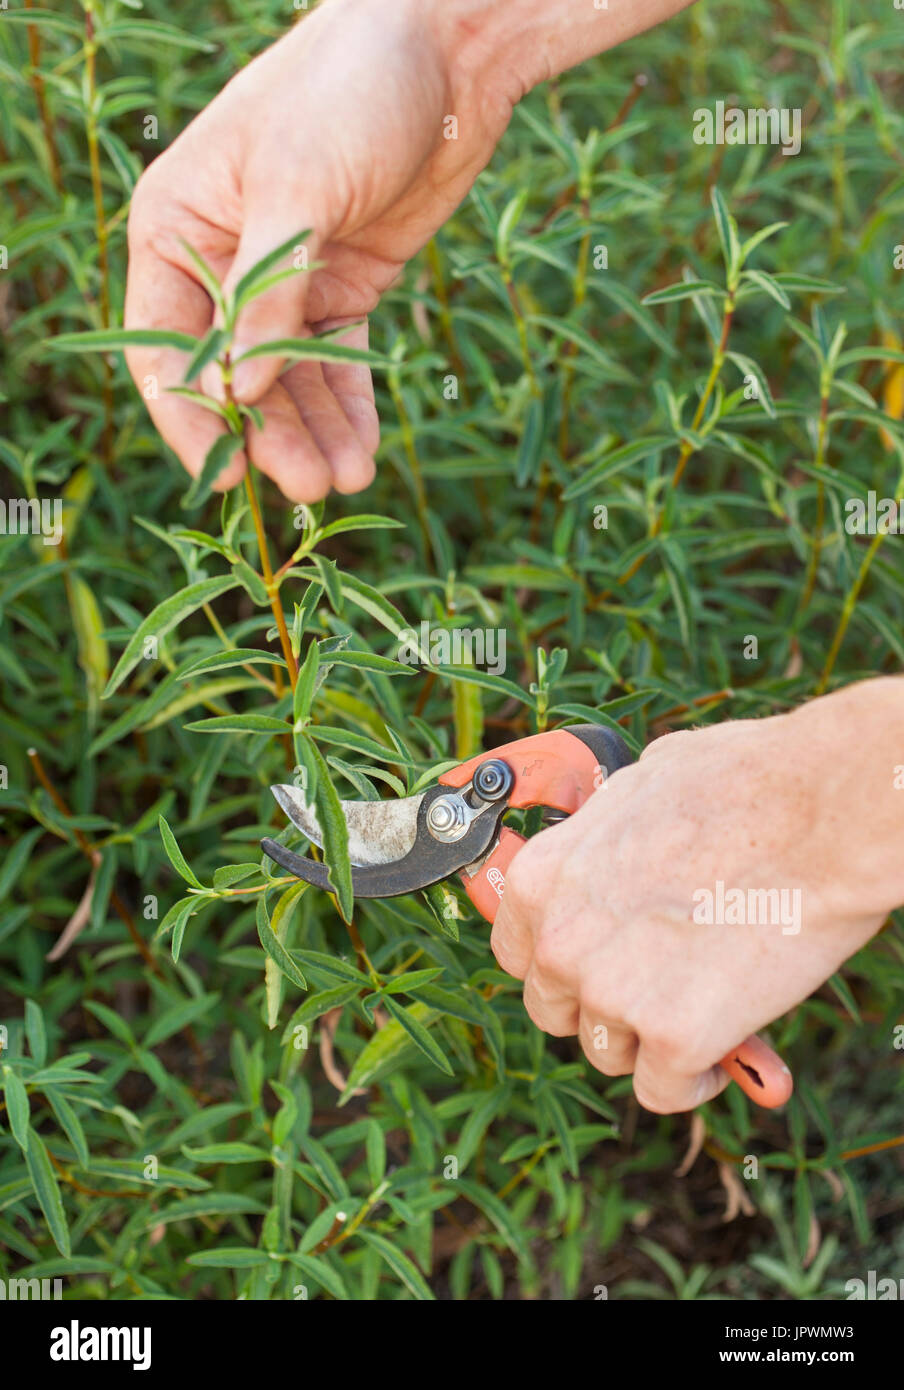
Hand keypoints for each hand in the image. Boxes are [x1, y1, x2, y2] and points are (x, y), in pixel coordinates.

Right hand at [124, 0, 520, 501]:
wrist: (448, 52)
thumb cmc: (349, 92)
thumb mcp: (299, 190)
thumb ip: (268, 293)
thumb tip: (245, 392)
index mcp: (178, 224)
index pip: (167, 342)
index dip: (192, 414)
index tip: (227, 475)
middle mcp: (222, 259)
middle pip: (234, 374)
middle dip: (269, 434)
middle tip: (307, 487)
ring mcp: (286, 279)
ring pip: (288, 379)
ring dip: (313, 433)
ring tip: (345, 480)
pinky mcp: (343, 287)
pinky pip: (337, 363)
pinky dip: (348, 409)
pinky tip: (362, 453)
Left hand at [491, 680, 903, 1112]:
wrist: (821, 814)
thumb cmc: (748, 783)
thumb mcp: (645, 783)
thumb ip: (611, 833)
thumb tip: (619, 845)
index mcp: (547, 876)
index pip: (516, 951)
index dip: (560, 962)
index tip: (595, 964)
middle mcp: (562, 940)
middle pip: (556, 1009)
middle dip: (601, 1005)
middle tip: (656, 988)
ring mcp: (611, 994)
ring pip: (608, 1052)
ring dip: (649, 1041)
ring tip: (702, 1007)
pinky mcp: (671, 1038)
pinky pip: (664, 1089)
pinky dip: (695, 1079)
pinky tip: (726, 1049)